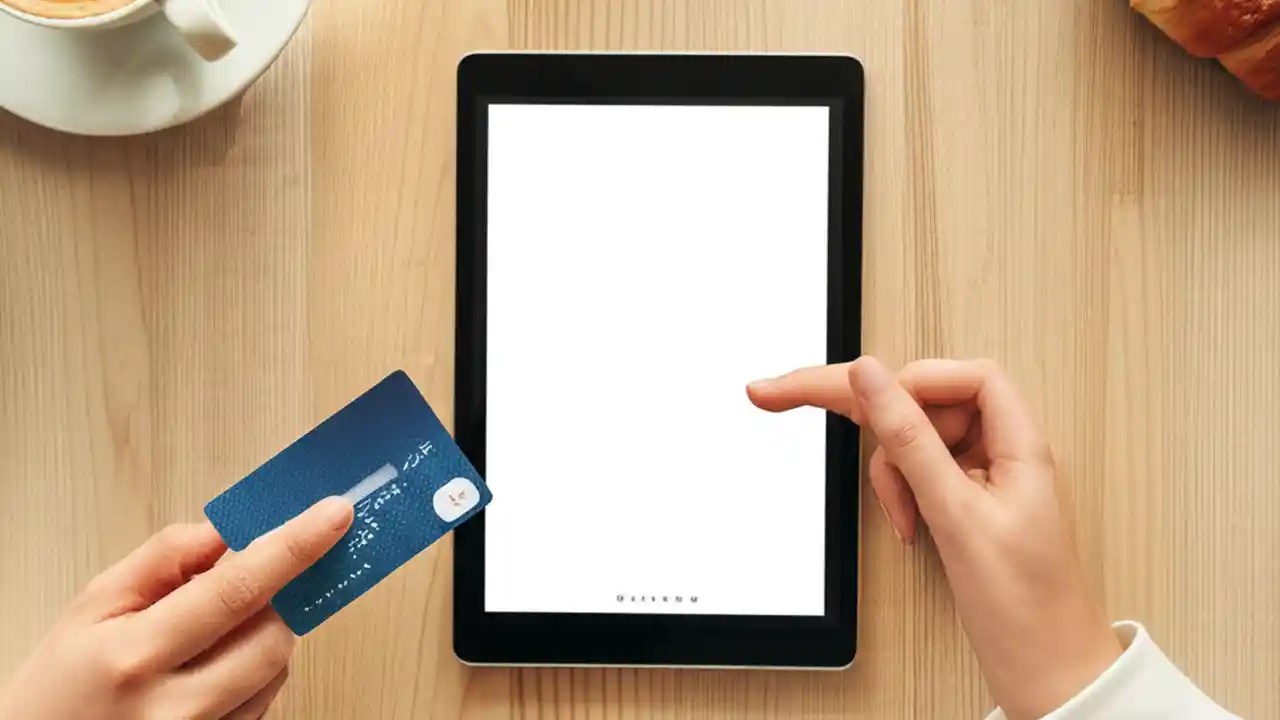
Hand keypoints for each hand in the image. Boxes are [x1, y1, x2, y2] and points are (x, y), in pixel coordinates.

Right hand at [0, 497, 353, 719]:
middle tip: (243, 591)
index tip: (336, 514)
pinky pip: (261, 707)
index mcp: (136, 655)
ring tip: (209, 640)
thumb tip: (229, 530)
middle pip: (271, 638)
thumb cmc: (59, 683)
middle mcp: (173, 708)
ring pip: (274, 674)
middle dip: (273, 604)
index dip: (295, 547)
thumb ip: (165, 560)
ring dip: (263, 641)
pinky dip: (251, 678)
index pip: (237, 589)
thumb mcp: (92, 606)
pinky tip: (208, 673)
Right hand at [748, 357, 1121, 719]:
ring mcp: (982, 476)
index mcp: (1019, 443)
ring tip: (901, 517)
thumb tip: (871, 377)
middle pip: (922, 399)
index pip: (959, 376)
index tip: (858, 389)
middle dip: (859, 404)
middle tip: (780, 391)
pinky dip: (900, 493)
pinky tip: (906, 523)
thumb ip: (909, 440)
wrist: (1044, 671)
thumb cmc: (1026, 604)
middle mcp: (1002, 450)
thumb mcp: (957, 514)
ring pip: (911, 440)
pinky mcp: (965, 500)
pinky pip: (917, 472)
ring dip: (891, 472)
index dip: (909, 377)